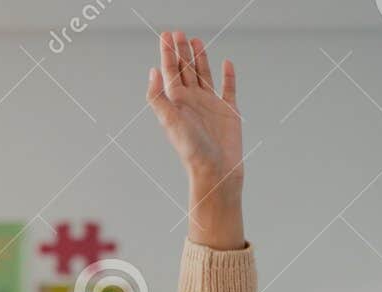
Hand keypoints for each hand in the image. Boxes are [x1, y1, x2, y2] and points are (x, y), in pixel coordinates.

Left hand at [147, 31, 244, 248]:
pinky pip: (228, 89)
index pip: (171, 72)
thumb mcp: (170, 121)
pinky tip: (226, 64)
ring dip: (199, 58)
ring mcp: (211, 105)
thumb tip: (153, 71)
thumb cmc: (192, 149)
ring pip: (204, 75)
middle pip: (185, 70)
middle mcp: (193, 101)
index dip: (168, 53)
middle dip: (181, 52)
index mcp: (177, 102)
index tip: (166, 35)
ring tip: (195, 41)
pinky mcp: (228, 112)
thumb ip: (158, 97)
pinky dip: (228, 76)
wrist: (216, 170)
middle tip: (177, 32)